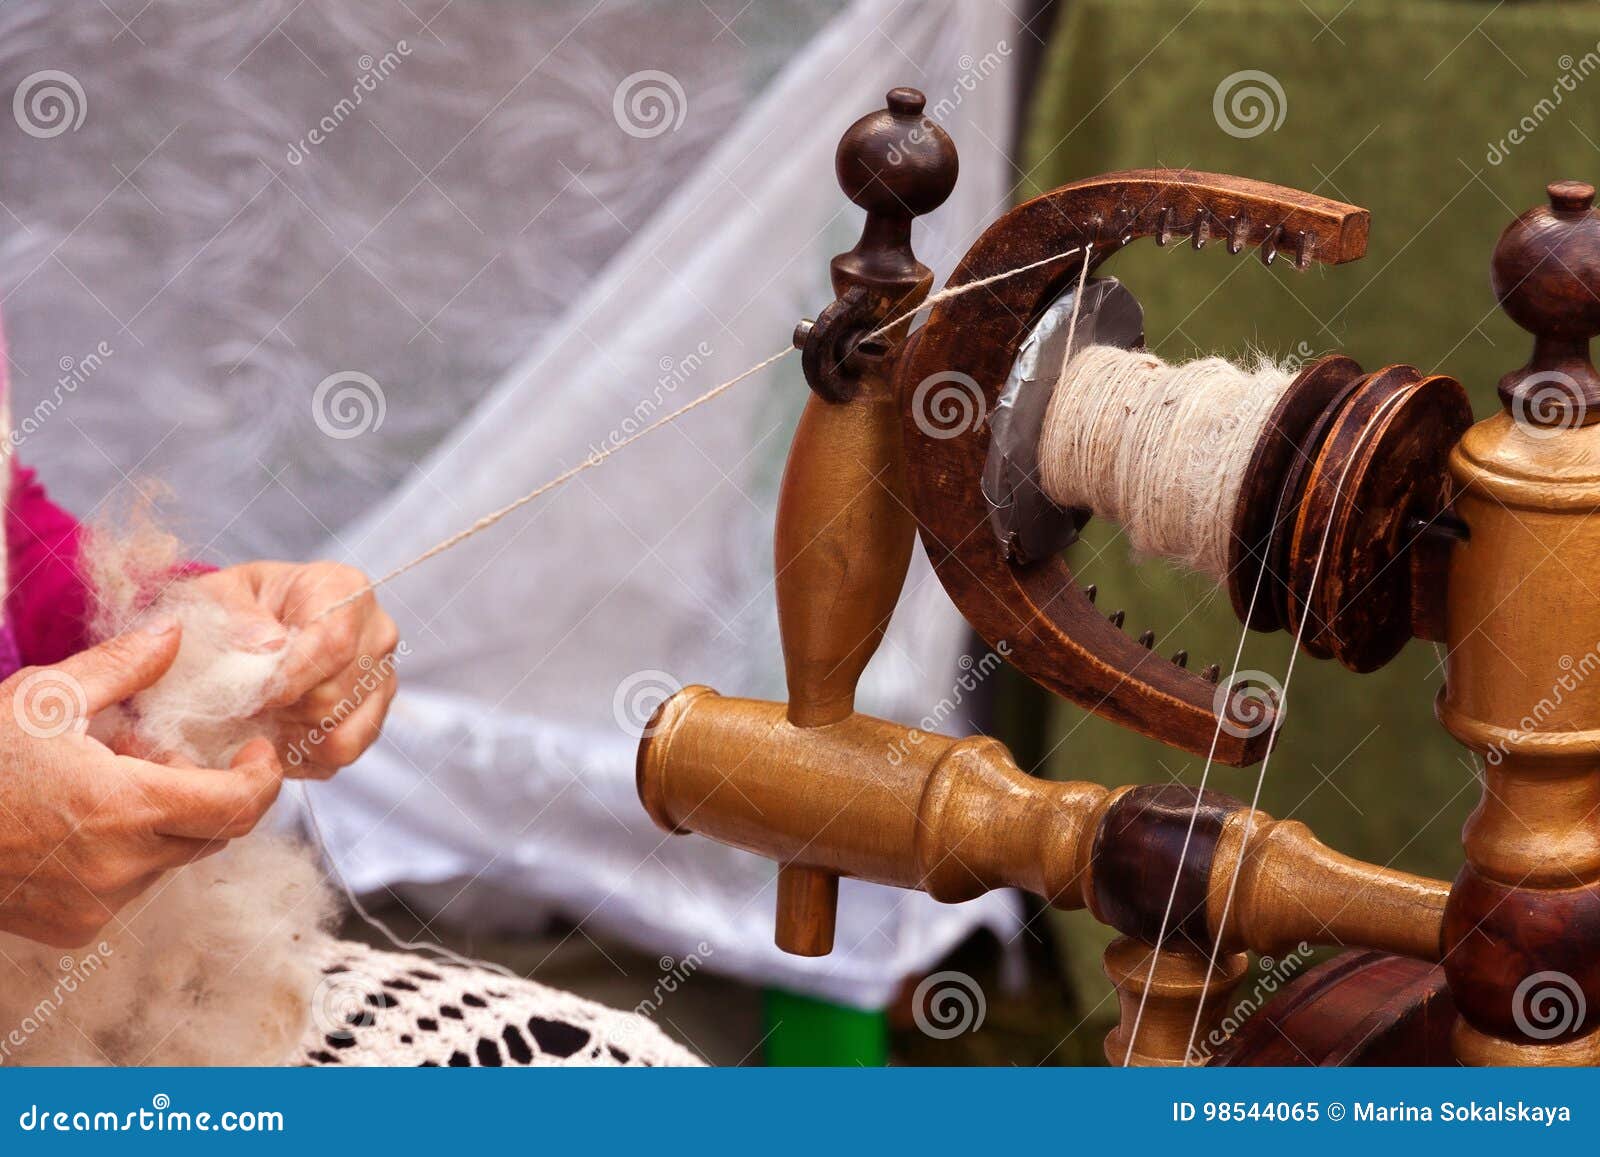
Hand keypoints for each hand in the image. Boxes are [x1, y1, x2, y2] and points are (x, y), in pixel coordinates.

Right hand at [0, 619, 284, 946]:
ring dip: (162, 819)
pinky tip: (79, 821)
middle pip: (212, 831)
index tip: (258, 751)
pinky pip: (134, 884)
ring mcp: (101, 906)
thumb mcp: (42, 698)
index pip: (238, 806)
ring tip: (103, 780)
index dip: (263, 778)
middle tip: (153, 752)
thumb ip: (122, 666)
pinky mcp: (77, 929)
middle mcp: (123, 866)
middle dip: (204, 788)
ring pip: (174, 857)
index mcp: (125, 807)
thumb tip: (175, 633)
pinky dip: (128, 850)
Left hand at [189, 561, 399, 777]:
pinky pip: (343, 754)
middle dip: (283, 710)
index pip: (335, 643)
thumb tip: (268, 649)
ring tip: (262, 717)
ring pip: (344, 734)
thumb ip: (238, 615)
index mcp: (346, 589)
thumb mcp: (220, 593)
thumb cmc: (238, 603)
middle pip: (336, 696)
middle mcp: (377, 633)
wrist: (254, 618)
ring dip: (292, 735)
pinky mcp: (372, 715)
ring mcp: (381, 678)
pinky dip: (303, 754)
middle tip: (243, 705)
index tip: (250, 692)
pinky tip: (277, 732)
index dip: (290, 678)